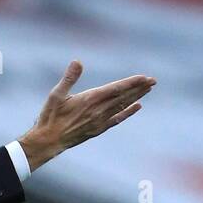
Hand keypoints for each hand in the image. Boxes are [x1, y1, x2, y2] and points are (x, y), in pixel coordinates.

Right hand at [19, 60, 155, 170]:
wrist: (49, 141)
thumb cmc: (50, 117)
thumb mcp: (56, 94)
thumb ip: (69, 78)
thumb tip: (77, 61)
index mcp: (90, 99)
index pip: (116, 89)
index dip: (131, 82)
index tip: (144, 77)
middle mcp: (98, 110)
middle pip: (123, 97)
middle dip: (139, 88)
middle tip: (153, 81)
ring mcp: (100, 121)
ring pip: (122, 106)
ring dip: (136, 97)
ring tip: (148, 89)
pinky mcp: (98, 129)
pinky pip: (117, 119)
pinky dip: (128, 112)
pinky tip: (137, 107)